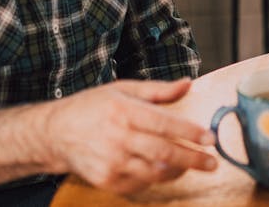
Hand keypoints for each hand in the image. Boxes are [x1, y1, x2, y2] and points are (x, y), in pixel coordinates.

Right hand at [45, 78, 216, 194]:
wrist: (55, 133)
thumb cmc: (91, 107)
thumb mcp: (122, 89)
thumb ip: (158, 90)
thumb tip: (188, 83)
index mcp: (124, 112)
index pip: (165, 124)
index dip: (190, 132)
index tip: (210, 138)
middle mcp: (118, 138)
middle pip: (164, 153)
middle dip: (193, 159)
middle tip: (213, 162)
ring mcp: (112, 162)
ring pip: (155, 173)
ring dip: (178, 171)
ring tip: (190, 165)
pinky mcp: (107, 180)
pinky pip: (140, 184)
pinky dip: (156, 179)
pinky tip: (162, 170)